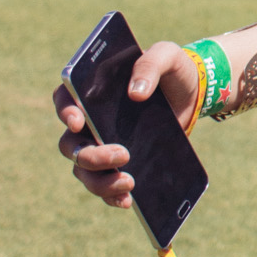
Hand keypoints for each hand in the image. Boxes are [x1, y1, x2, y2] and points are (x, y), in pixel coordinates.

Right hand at [53, 43, 199, 209]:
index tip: (79, 121)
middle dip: (92, 155)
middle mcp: (89, 120)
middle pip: (71, 143)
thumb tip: (136, 93)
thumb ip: (151, 64)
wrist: (192, 94)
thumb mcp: (167, 56)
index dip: (65, 112)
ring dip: (100, 181)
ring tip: (129, 183)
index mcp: (92, 90)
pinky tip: (128, 200)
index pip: (64, 99)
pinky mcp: (118, 163)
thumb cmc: (172, 70)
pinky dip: (112, 196)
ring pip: (83, 169)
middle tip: (122, 154)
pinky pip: (104, 185)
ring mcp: (101, 144)